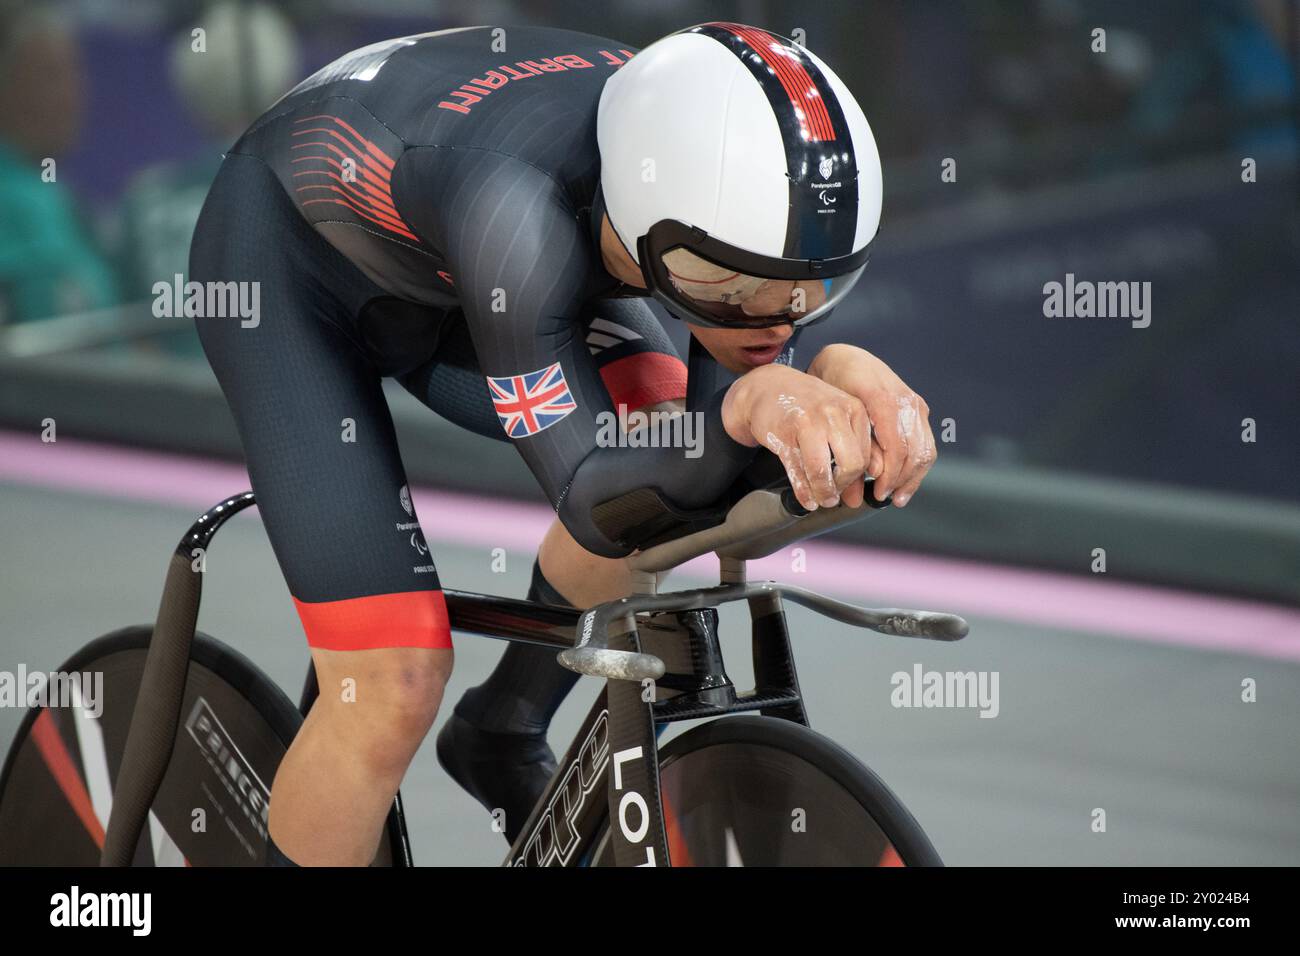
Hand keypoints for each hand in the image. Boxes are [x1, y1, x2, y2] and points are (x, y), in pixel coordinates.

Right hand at [721, 363, 871, 510]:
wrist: (766, 387)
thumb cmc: (805, 405)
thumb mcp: (835, 417)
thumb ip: (850, 449)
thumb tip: (856, 497)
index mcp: (853, 408)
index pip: (866, 454)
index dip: (857, 479)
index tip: (847, 487)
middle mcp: (833, 414)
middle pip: (851, 464)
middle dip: (843, 487)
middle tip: (835, 495)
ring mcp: (807, 423)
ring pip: (822, 471)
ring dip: (822, 493)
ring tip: (821, 500)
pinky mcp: (783, 435)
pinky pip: (797, 471)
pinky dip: (803, 492)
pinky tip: (806, 499)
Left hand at [806, 344, 935, 506]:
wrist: (847, 360)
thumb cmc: (836, 386)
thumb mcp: (839, 415)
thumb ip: (858, 445)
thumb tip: (874, 474)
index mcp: (884, 401)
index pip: (897, 449)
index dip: (890, 476)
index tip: (878, 494)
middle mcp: (906, 401)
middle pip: (916, 452)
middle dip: (903, 481)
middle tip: (886, 498)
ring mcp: (915, 404)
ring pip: (925, 449)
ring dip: (914, 477)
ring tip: (898, 496)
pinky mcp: (919, 408)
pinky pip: (925, 441)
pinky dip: (917, 464)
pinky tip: (904, 480)